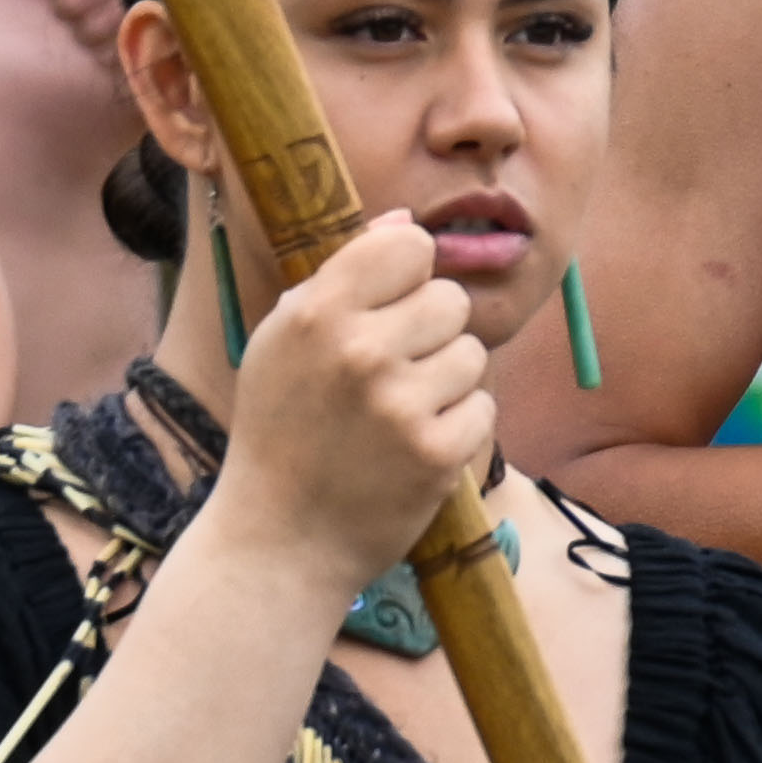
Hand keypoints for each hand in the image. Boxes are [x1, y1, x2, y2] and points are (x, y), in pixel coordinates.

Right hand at [213, 207, 496, 602]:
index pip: (408, 244)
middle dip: (429, 334)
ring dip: (445, 383)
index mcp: (315, 313)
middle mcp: (359, 350)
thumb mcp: (282, 346)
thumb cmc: (280, 435)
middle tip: (386, 378)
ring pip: (471, 353)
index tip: (385, 309)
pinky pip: (482, 407)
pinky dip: (456, 428)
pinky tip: (412, 450)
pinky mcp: (438, 452)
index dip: (404, 275)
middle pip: (449, 299)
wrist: (279, 542)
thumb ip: (340, 280)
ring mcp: (401, 404)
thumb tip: (400, 221)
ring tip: (397, 417)